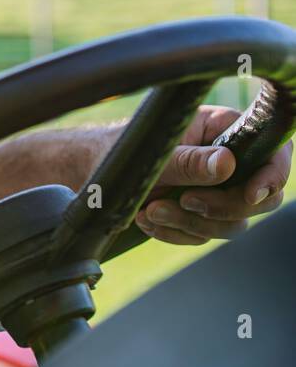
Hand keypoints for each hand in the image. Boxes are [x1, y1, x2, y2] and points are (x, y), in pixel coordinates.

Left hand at [136, 104, 290, 245]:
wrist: (92, 168)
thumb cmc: (124, 147)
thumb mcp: (155, 152)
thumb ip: (189, 160)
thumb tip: (227, 164)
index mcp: (225, 130)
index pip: (273, 153)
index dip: (273, 176)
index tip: (250, 194)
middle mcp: (229, 162)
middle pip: (260, 198)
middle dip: (223, 208)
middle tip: (186, 201)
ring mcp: (216, 191)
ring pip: (231, 223)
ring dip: (191, 223)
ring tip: (151, 210)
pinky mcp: (198, 214)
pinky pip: (201, 235)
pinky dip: (174, 232)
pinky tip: (146, 219)